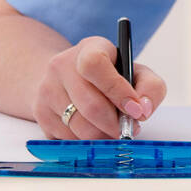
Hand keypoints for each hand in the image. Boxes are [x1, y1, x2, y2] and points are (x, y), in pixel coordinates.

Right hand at [33, 35, 167, 139]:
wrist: (67, 79)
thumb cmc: (109, 77)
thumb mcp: (135, 72)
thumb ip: (150, 87)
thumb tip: (143, 110)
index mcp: (90, 48)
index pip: (95, 65)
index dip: (117, 90)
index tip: (135, 110)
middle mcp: (62, 65)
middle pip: (90, 104)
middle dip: (114, 125)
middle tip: (126, 130)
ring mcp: (47, 89)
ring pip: (79, 127)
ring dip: (102, 136)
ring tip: (111, 130)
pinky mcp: (39, 112)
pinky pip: (67, 139)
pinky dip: (86, 142)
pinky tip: (92, 130)